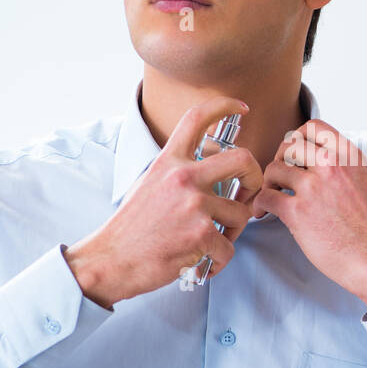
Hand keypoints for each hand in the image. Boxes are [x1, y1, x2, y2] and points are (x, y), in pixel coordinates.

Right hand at [65, 96, 263, 308]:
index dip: (225, 105)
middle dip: (255, 178)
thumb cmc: (131, 227)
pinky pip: (229, 248)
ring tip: (211, 242)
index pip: (198, 118)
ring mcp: (194, 204)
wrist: (111, 260)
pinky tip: (202, 262)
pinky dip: (219, 260)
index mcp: (169, 161)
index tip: (242, 108)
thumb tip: (207, 171)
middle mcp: (183, 177)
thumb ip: (177, 172)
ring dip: (233, 231)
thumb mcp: (149, 183)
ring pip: (241, 213)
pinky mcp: (201, 233)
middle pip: (243, 159)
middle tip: (247, 195)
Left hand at [251, 119, 366, 316]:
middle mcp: (332, 166)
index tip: (294, 155)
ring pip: (274, 169)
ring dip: (268, 182)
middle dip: (280, 159)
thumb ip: (345, 166)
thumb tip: (323, 159)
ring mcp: (314, 188)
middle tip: (279, 176)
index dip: (297, 138)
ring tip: (271, 196)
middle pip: (289, 145)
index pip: (313, 127)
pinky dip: (259, 204)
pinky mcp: (299, 213)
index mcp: (350, 157)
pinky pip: (266, 197)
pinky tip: (263, 213)